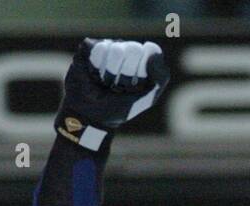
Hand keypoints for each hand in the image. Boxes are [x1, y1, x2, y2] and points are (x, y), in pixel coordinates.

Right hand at [55, 38, 170, 150]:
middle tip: (117, 86)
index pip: (149, 52)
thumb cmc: (118, 108)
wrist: (89, 115)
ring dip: (109, 73)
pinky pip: (97, 48)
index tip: (132, 87)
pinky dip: (95, 66)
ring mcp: (108, 47)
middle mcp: (127, 51)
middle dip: (125, 73)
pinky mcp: (89, 47)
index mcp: (144, 61)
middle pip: (133, 49)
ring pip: (115, 49)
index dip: (140, 71)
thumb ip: (161, 77)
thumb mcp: (147, 99)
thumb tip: (150, 46)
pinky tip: (93, 74)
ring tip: (104, 82)